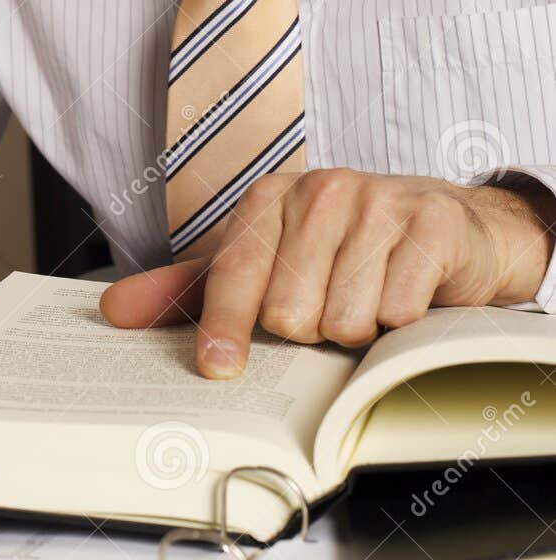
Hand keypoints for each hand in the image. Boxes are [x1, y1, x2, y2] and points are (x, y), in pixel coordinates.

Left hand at [101, 168, 555, 378]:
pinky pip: (397, 309)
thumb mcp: (264, 265)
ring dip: (356, 331)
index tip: (220, 369)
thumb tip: (112, 311)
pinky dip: (399, 322)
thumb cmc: (343, 252)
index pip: (233, 273)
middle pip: (289, 310)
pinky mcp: (430, 224)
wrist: (445, 227)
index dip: (225, 328)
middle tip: (328, 311)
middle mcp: (321, 190)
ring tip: (366, 304)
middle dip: (310, 331)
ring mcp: (379, 202)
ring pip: (343, 317)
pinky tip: (403, 298)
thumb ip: (191, 291)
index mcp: (270, 198)